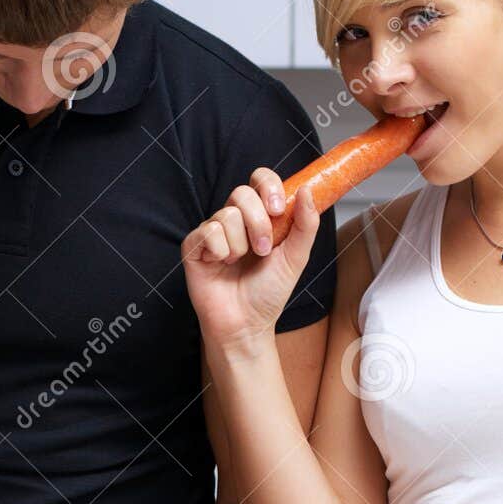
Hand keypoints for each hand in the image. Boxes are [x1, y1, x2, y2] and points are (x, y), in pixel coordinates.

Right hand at [182, 172, 320, 349]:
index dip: (268, 186)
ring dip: (241, 245)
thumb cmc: (269, 293)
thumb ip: (306, 224)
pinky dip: (220, 252)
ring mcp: (213, 232)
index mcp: (259, 216)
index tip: (278, 209)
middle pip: (242, 193)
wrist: (247, 324)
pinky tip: (221, 266)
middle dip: (258, 223)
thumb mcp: (296, 257)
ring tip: (240, 263)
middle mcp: (234, 220)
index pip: (260, 180)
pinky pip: (207, 232)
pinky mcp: (193, 246)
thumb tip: (309, 190)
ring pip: (226, 215)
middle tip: (264, 250)